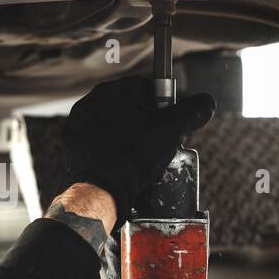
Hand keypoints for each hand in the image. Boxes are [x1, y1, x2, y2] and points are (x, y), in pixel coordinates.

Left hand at [64, 77, 214, 231]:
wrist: (101, 191)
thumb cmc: (134, 155)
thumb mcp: (173, 129)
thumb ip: (193, 111)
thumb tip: (206, 103)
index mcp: (110, 91)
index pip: (145, 87)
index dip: (163, 104)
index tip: (169, 121)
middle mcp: (88, 105)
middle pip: (128, 108)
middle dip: (146, 122)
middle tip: (159, 141)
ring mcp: (77, 128)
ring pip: (113, 127)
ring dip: (129, 137)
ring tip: (143, 157)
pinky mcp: (72, 150)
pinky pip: (100, 145)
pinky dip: (113, 152)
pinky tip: (125, 164)